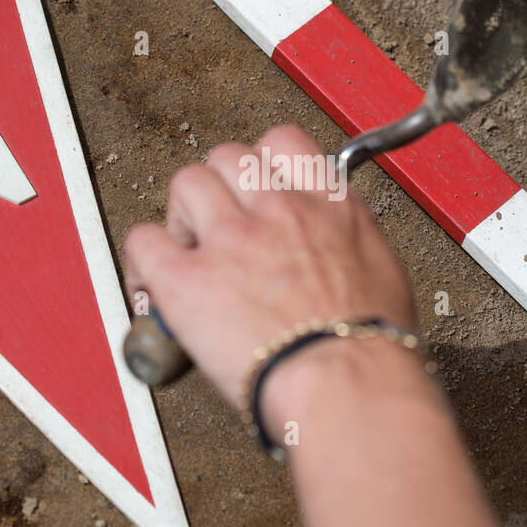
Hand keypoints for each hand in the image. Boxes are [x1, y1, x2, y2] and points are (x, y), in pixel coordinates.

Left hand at [122, 125, 417, 407]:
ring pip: (185, 183)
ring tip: (188, 252)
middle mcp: (278, 209)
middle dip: (219, 188)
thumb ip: (348, 243)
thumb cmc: (372, 347)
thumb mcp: (382, 272)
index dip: (261, 163)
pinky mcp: (188, 280)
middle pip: (227, 157)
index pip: (282, 143)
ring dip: (182, 214)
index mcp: (328, 205)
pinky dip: (144, 259)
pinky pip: (144, 241)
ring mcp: (231, 239)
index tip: (256, 188)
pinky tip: (155, 284)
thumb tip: (333, 251)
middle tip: (219, 226)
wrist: (348, 383)